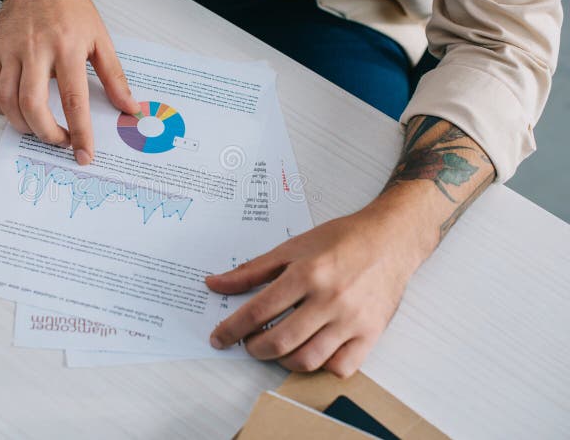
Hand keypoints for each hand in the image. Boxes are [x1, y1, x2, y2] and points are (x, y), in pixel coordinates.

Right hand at [0, 0, 139, 163]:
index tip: (84, 154)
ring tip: (41, 129)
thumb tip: (130, 108)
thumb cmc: (71, 7)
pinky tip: (15, 111)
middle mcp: (36, 51)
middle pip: (33, 106)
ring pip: (7, 101)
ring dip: (23, 125)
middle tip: (61, 142)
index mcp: (67, 48)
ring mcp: (10, 51)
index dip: (80, 132)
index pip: (73, 100)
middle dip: (47, 134)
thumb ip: (115, 77)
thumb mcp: (100, 38)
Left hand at [207, 199, 428, 376]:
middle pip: (280, 341)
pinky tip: (311, 351)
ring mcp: (352, 319)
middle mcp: (330, 298)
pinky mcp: (371, 333)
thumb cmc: (342, 240)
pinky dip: (321, 367)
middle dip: (255, 348)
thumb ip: (251, 270)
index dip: (232, 329)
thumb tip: (215, 284)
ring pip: (308, 360)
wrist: (390, 239)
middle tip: (249, 343)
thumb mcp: (292, 247)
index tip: (219, 338)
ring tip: (276, 348)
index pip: (258, 311)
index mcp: (307, 273)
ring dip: (283, 361)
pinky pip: (341, 367)